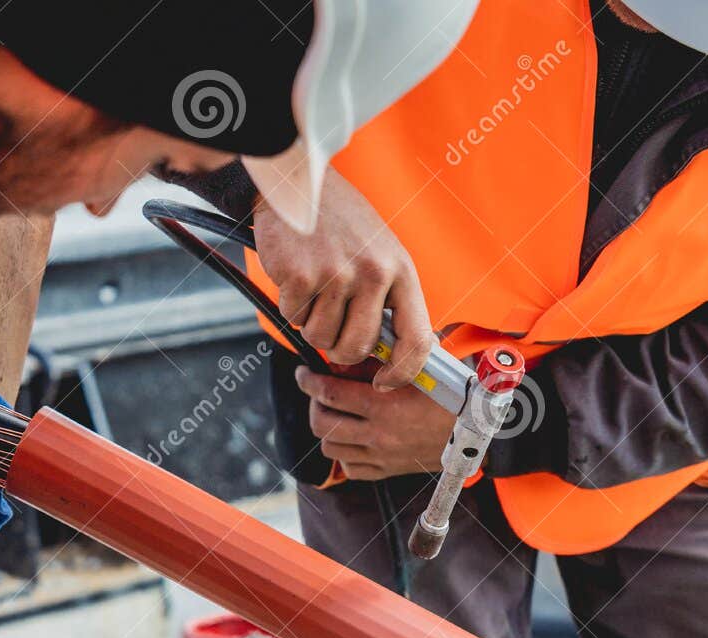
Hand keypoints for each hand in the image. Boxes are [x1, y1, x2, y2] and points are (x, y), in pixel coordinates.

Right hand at [255, 170, 434, 388]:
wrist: (297, 186)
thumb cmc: (341, 224)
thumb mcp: (380, 253)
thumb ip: (388, 300)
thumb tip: (392, 356)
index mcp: (400, 270)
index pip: (416, 339)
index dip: (403, 373)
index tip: (384, 382)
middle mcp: (373, 273)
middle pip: (357, 348)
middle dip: (339, 348)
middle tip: (331, 324)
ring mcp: (337, 274)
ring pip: (322, 338)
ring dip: (312, 323)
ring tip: (314, 287)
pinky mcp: (301, 276)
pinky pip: (293, 319)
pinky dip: (291, 306)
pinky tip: (296, 275)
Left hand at [297, 365, 456, 480]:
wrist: (478, 430)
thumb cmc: (451, 394)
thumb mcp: (420, 368)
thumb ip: (383, 360)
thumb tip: (349, 356)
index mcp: (385, 406)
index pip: (330, 394)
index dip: (309, 381)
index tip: (304, 374)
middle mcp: (379, 436)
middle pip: (322, 423)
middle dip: (314, 404)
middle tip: (319, 393)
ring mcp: (382, 457)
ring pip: (331, 448)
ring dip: (327, 429)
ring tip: (334, 415)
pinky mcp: (387, 471)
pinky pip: (350, 469)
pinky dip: (344, 454)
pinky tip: (353, 438)